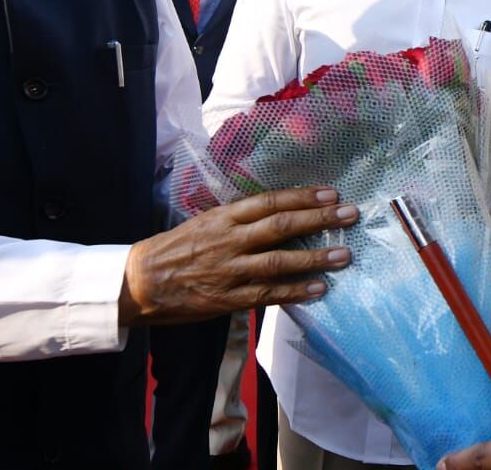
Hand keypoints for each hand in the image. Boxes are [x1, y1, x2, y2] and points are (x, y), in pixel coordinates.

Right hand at [120, 186, 356, 324]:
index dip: (302, 197)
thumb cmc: (175, 249)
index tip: (330, 193)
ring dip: (315, 257)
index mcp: (223, 217)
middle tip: (349, 214)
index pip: (270, 202)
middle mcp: (230, 240)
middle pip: (281, 226)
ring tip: (344, 254)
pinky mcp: (227, 298)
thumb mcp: (204, 222)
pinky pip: (267, 294)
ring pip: (279, 261)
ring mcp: (230, 270)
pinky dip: (295, 291)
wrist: (141, 282)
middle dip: (319, 219)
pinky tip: (319, 289)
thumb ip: (238, 219)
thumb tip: (277, 212)